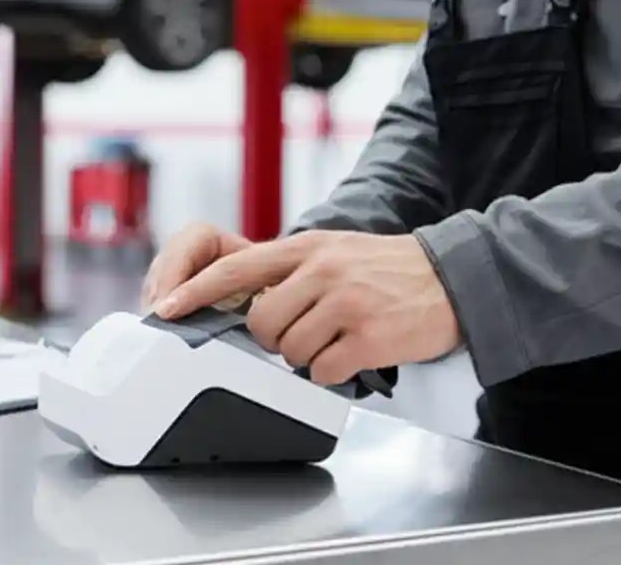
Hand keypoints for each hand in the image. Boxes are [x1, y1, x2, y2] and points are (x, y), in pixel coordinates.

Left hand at [153, 231, 459, 384]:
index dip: (195, 291)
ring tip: (338, 339)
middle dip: (274, 340)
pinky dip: (333, 372)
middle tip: (304, 334)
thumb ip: (292, 270)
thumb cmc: (388, 270)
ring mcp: (346, 304)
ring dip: (307, 357)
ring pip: (290, 352)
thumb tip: (248, 301)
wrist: (453, 279)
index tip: (167, 310)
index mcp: (306, 248)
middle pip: (261, 324)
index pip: (235, 268)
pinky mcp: (368, 337)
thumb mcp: (334, 251)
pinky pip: (323, 372)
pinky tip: (354, 354)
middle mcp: (322, 271)